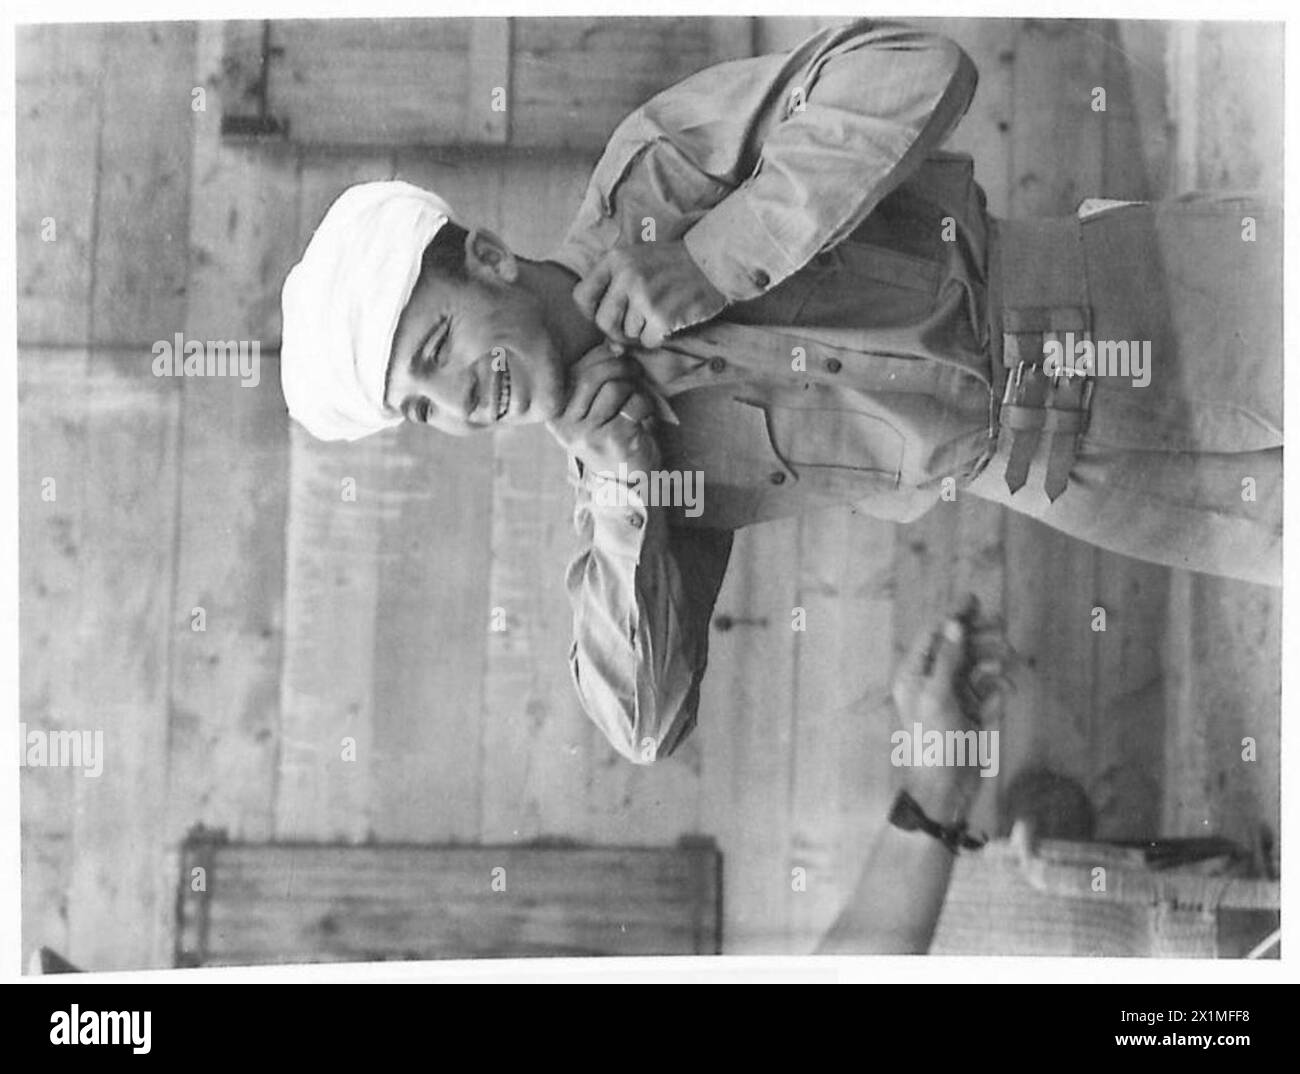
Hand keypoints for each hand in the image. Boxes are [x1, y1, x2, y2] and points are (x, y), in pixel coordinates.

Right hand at [544, 343, 661, 475]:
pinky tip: (644, 419)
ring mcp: (586, 434)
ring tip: (637, 402)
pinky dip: (645, 406)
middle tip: (635, 371)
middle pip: (593, 376)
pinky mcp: (611, 440)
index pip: (574, 370)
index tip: (619, 352)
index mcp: (556, 413)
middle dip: (620, 367)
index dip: (600, 355)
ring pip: (614, 388)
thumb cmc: (613, 437)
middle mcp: (565, 425)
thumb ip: (597, 379)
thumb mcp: (596, 408)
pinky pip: (632, 405)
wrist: (629, 482)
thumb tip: (615, 344)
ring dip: (634, 390)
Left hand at [573, 241, 726, 349]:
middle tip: (635, 324)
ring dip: (642, 332)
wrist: (712, 261)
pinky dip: (658, 337)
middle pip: (603, 322)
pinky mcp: (662, 316)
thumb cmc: (672, 266)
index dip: (592, 311)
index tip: (609, 311)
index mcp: (615, 259)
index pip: (581, 296)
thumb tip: (611, 348)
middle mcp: (626, 276)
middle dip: (617, 330)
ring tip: (659, 313)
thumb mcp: (637, 263)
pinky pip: (648, 341)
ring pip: (628, 334)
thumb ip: (616, 296)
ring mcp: (644, 297)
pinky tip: (670, 320)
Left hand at [892, 601, 1009, 823]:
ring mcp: (952, 699)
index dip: (952, 615)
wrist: (945, 791)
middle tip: (1001, 626)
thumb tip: (953, 624)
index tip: (973, 598)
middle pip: (956, 647)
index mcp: (913, 675)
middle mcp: (931, 683)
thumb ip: (947, 659)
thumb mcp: (938, 697)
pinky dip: (996, 689)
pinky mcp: (971, 715)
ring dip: (991, 661)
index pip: (932, 635)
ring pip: (974, 667)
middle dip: (978, 636)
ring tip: (1008, 658)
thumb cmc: (933, 743)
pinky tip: (1006, 692)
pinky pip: (986, 692)